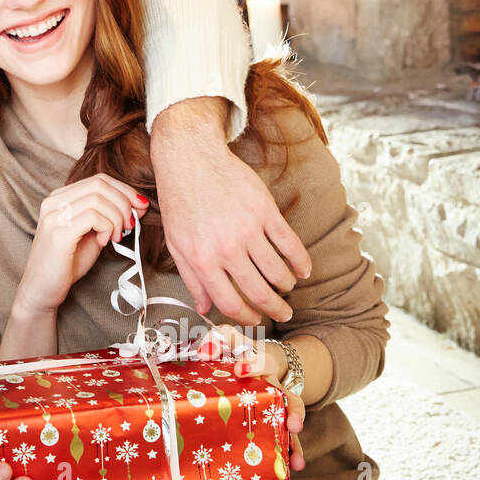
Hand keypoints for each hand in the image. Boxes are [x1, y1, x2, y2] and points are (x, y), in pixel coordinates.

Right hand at [13, 174, 150, 318]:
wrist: (43, 290)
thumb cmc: (67, 263)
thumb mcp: (91, 233)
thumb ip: (108, 217)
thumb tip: (138, 205)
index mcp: (59, 197)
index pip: (98, 180)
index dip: (124, 190)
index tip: (140, 206)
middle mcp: (53, 202)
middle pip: (100, 185)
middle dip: (124, 203)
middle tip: (130, 224)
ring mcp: (54, 216)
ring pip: (98, 199)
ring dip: (116, 218)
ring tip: (115, 236)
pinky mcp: (59, 233)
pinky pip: (93, 217)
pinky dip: (107, 227)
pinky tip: (104, 242)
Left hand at [150, 99, 310, 325]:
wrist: (191, 159)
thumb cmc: (180, 201)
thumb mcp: (176, 243)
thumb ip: (191, 279)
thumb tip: (204, 308)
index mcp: (202, 260)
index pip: (230, 303)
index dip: (246, 318)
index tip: (255, 320)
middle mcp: (226, 248)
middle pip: (259, 292)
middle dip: (275, 309)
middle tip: (283, 313)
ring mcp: (248, 229)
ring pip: (278, 271)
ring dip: (287, 286)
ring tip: (288, 288)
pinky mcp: (265, 211)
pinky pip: (290, 244)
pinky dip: (301, 261)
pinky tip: (303, 269)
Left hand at [201, 325, 305, 471]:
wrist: (259, 359)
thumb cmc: (239, 351)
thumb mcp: (229, 340)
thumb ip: (217, 340)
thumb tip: (204, 350)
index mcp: (263, 363)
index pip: (261, 361)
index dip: (252, 365)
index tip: (240, 371)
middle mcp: (275, 385)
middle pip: (289, 397)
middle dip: (292, 411)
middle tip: (292, 425)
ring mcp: (279, 405)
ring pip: (291, 423)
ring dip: (294, 440)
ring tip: (296, 459)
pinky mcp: (278, 421)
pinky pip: (287, 437)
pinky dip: (292, 451)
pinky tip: (294, 466)